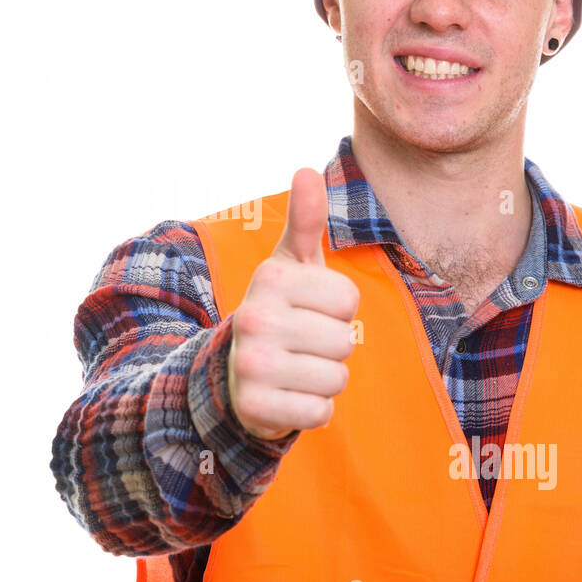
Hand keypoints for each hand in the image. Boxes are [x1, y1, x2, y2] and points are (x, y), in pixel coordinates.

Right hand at [227, 167, 359, 440]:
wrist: (234, 374)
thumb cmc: (279, 312)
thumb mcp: (290, 266)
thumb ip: (305, 221)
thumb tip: (306, 169)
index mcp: (270, 279)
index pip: (348, 301)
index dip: (338, 311)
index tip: (310, 312)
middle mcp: (254, 318)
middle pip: (345, 341)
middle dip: (333, 348)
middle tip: (302, 345)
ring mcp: (252, 365)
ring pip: (336, 379)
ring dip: (325, 380)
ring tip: (296, 369)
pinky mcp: (255, 407)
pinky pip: (320, 413)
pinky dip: (312, 410)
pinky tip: (289, 396)